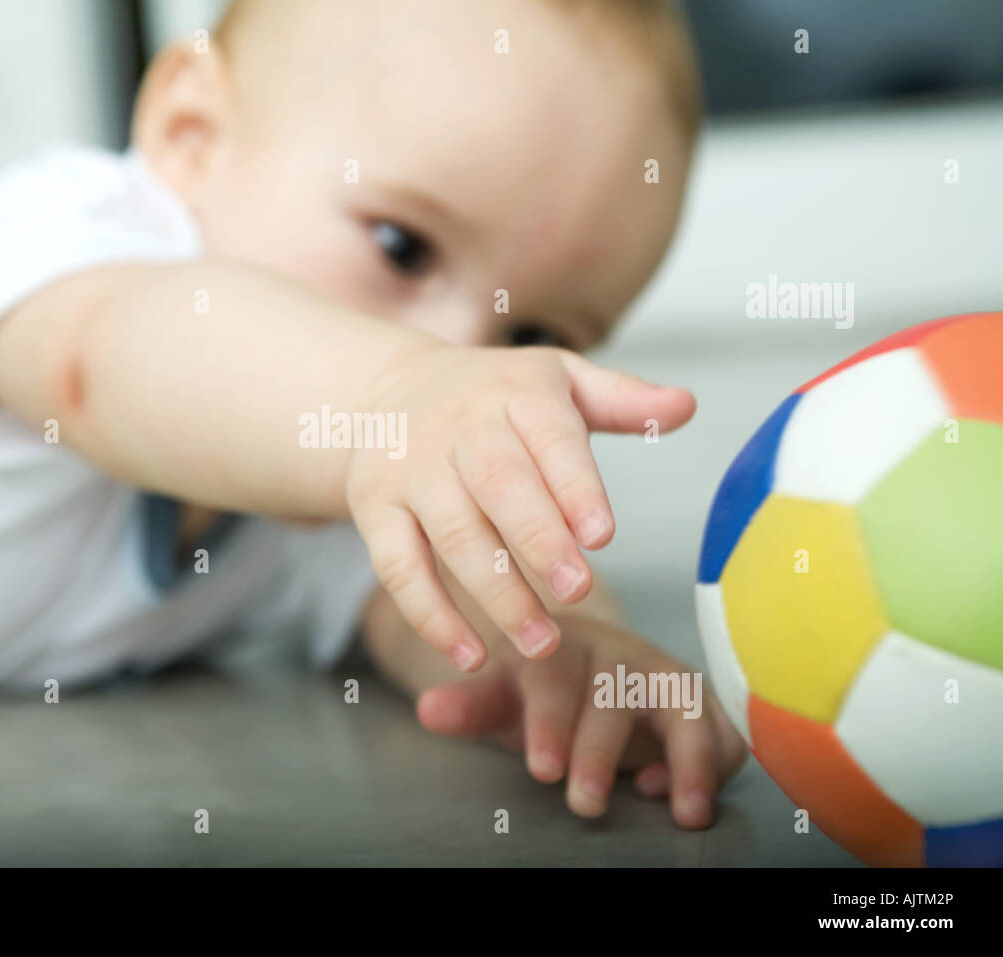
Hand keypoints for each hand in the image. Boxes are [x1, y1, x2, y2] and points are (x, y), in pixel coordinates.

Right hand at [347, 343, 693, 671]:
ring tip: (541, 643)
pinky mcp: (374, 508)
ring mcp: (411, 470)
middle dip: (537, 542)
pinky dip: (431, 615)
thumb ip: (621, 400)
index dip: (574, 486)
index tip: (602, 535)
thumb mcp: (556, 381)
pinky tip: (471, 654)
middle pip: (498, 485)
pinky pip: (398, 567)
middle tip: (579, 592)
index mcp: (515, 394)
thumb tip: (687, 405)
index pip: (548, 437)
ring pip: (452, 535)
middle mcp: (458, 428)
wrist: (385, 392)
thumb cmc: (493, 399)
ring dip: (496, 592)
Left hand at [415, 614, 746, 828]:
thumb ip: (470, 706)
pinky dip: (715, 761)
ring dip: (691, 760)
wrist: (585, 661)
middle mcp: (617, 654)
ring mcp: (663, 675)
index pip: (554, 679)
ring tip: (684, 812)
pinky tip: (679, 795)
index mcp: (560, 646)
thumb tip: (429, 710)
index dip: (550, 723)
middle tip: (582, 804)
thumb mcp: (502, 694)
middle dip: (601, 753)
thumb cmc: (540, 685)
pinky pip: (723, 728)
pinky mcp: (700, 702)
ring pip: (685, 708)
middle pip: (615, 696)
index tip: (541, 770)